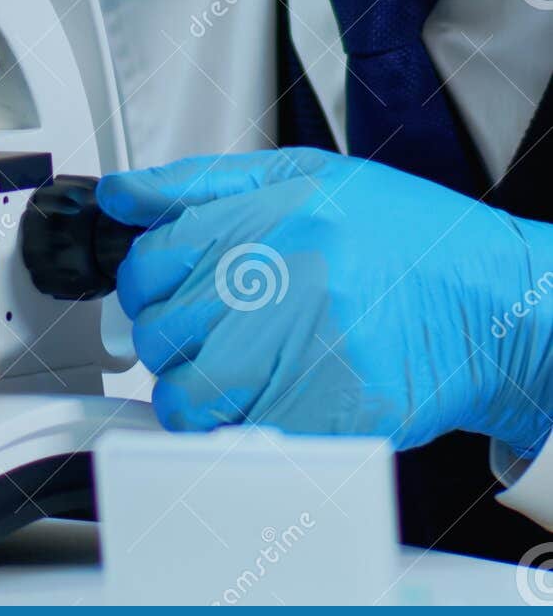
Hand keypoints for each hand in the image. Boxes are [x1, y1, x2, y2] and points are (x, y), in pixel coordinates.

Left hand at [97, 149, 552, 456]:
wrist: (495, 302)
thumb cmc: (408, 239)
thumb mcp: (306, 175)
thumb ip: (202, 182)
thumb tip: (120, 192)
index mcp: (273, 210)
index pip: (152, 259)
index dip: (150, 283)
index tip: (169, 293)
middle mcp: (282, 273)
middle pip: (161, 329)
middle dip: (174, 340)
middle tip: (214, 335)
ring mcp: (303, 345)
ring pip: (187, 395)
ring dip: (198, 396)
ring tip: (239, 376)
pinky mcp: (326, 412)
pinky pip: (239, 440)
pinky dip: (242, 434)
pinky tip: (273, 404)